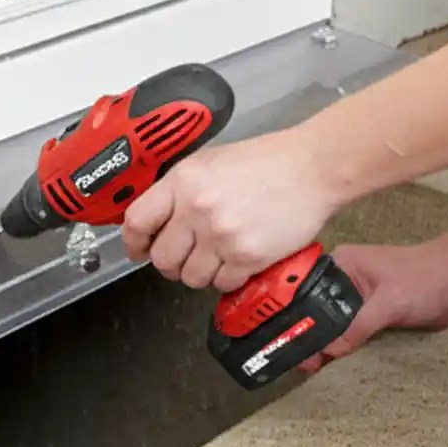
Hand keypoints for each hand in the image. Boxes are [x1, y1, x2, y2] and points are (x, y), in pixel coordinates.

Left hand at [120, 126, 340, 291]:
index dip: (133, 242)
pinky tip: (238, 261)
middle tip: (185, 257)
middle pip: (162, 258)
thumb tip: (156, 221)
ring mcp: (221, 235)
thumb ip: (179, 191)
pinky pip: (221, 284)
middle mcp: (196, 209)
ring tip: (216, 258)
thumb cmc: (265, 162)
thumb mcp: (209, 163)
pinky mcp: (247, 256)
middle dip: (170, 263)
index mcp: (181, 182)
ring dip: (200, 273)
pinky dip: (227, 279)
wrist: (313, 168)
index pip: (136, 221)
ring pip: (190, 277)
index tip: (139, 250)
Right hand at [298, 241, 447, 373]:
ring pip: (330, 326)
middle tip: (296, 363)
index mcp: (339, 267)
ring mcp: (355, 300)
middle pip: (313, 313)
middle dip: (304, 336)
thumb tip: (327, 352)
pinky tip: (331, 366)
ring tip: (309, 370)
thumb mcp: (389, 302)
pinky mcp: (370, 316)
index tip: (283, 341)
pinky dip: (341, 348)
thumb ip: (357, 327)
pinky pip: (348, 334)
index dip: (292, 317)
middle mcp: (341, 282)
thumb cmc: (428, 277)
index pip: (303, 293)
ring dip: (323, 345)